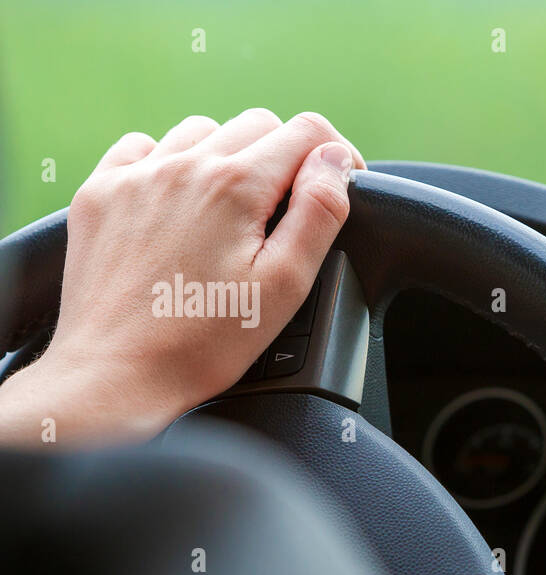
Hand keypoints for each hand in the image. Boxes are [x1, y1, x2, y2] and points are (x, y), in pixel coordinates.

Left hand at [0, 109, 364, 445]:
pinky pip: (143, 148)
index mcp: (236, 186)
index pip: (308, 131)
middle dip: (285, 159)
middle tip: (287, 215)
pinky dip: (170, 165)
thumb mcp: (286, 284)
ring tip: (232, 216)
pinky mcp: (101, 194)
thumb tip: (336, 160)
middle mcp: (183, 166)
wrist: (116, 375)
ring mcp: (136, 176)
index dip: (338, 156)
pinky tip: (179, 207)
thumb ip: (320, 212)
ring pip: (203, 132)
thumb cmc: (203, 342)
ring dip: (229, 160)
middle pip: (258, 125)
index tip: (339, 186)